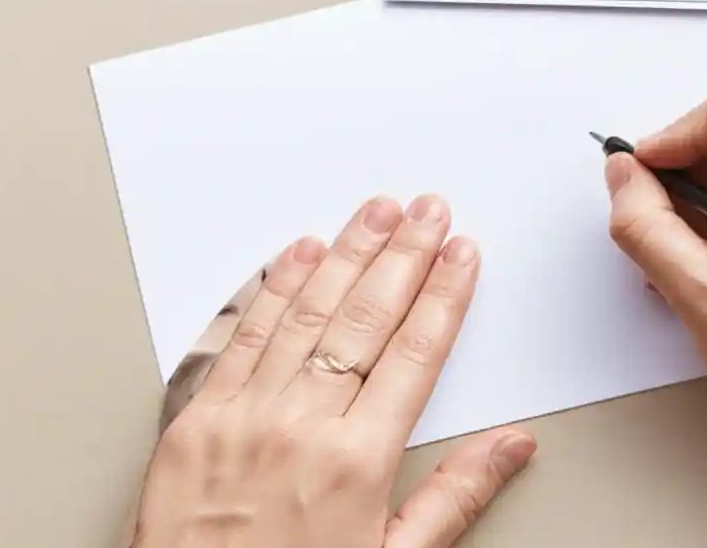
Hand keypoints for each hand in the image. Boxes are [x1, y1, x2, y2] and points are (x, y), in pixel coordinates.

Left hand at [131, 196, 535, 547]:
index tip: (463, 255)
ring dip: (346, 254)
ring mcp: (241, 417)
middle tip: (428, 210)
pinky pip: (240, 337)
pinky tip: (299, 254)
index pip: (416, 353)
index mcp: (356, 463)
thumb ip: (455, 496)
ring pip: (305, 313)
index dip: (444, 295)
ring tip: (376, 212)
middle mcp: (299, 427)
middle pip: (365, 318)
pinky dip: (273, 289)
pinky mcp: (193, 421)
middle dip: (404, 254)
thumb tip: (512, 445)